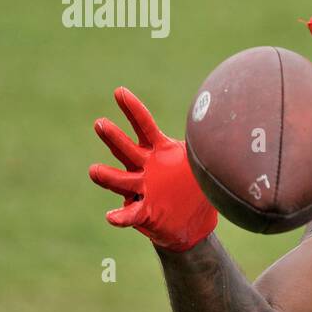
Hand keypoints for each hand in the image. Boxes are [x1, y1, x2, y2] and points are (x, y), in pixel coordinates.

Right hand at [89, 87, 217, 251]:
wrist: (191, 219)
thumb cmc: (192, 185)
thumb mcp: (200, 161)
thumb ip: (203, 145)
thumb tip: (217, 120)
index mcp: (157, 150)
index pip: (144, 126)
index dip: (132, 109)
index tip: (119, 91)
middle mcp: (144, 166)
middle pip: (126, 148)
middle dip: (113, 137)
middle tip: (100, 123)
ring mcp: (141, 188)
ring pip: (121, 180)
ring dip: (107, 176)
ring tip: (94, 171)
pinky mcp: (143, 211)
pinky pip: (129, 214)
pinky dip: (120, 216)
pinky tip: (111, 217)